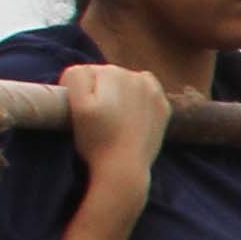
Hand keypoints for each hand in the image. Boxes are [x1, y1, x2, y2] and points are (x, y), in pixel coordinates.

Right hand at [57, 63, 169, 196]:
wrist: (124, 169)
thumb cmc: (96, 140)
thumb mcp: (77, 106)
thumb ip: (76, 77)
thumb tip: (87, 71)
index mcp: (110, 72)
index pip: (83, 74)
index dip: (76, 94)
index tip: (81, 114)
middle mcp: (135, 75)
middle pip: (107, 77)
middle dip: (100, 92)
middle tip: (99, 121)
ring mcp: (153, 91)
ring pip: (127, 84)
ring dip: (119, 95)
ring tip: (115, 120)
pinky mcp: (164, 106)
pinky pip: (147, 94)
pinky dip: (139, 100)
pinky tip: (132, 116)